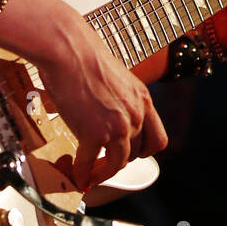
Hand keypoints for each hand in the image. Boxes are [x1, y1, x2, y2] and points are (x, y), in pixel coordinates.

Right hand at [32, 21, 167, 191]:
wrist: (69, 50)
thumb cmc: (84, 56)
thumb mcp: (116, 78)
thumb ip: (118, 98)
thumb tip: (106, 111)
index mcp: (142, 100)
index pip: (157, 139)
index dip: (144, 151)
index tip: (131, 154)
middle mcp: (135, 116)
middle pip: (135, 154)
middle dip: (119, 160)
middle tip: (103, 163)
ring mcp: (117, 127)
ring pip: (116, 164)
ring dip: (102, 173)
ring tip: (90, 175)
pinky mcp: (94, 134)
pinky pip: (88, 163)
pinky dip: (82, 173)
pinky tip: (77, 175)